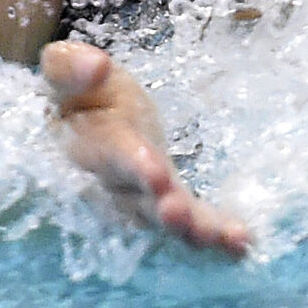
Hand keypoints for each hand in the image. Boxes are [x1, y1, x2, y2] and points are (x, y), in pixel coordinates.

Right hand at [40, 40, 251, 256]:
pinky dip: (217, 234)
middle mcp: (115, 180)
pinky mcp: (171, 199)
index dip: (132, 164)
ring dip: (193, 229)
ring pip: (167, 219)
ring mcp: (145, 195)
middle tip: (180, 213)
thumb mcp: (65, 67)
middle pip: (139, 201)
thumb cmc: (81, 90)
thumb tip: (94, 65)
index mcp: (88, 142)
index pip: (109, 154)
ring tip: (221, 236)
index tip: (155, 172)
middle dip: (162, 208)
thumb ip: (70, 66)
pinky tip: (241, 242)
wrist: (85, 114)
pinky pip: (194, 220)